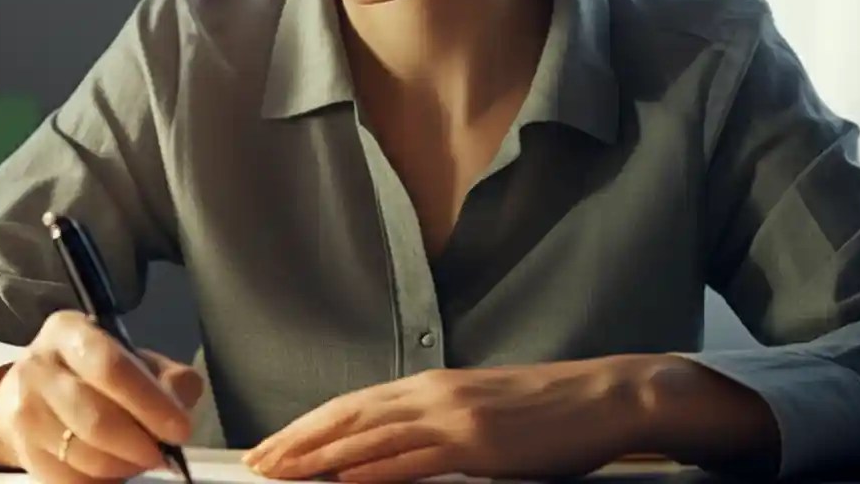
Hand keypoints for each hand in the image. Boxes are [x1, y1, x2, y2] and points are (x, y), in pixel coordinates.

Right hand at [0, 310, 203, 483]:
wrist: (34, 393)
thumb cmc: (95, 372)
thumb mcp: (136, 359)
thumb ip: (168, 377)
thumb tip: (180, 404)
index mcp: (69, 333)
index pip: (111, 368)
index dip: (150, 403)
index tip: (180, 430)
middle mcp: (38, 368)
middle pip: (95, 419)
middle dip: (139, 444)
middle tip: (162, 454)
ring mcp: (24, 413)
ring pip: (84, 456)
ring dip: (123, 466)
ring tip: (140, 458)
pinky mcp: (23, 452)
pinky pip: (70, 480)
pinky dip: (102, 481)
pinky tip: (115, 468)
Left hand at [241, 355, 666, 481]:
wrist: (604, 396)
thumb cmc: (548, 409)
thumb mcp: (481, 408)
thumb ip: (437, 423)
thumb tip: (398, 443)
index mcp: (431, 385)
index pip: (353, 404)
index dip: (308, 425)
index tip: (275, 444)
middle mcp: (433, 394)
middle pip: (348, 417)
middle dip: (296, 441)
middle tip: (255, 462)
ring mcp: (454, 417)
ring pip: (369, 437)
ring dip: (318, 457)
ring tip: (280, 472)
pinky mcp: (478, 443)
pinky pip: (415, 459)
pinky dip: (375, 470)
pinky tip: (345, 481)